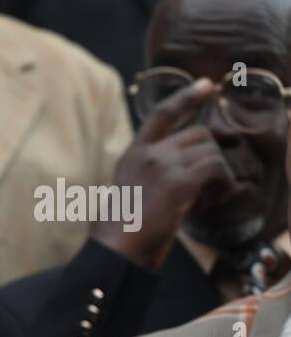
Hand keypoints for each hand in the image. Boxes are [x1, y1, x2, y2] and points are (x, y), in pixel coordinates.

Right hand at [96, 78, 238, 269]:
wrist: (114, 251)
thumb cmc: (119, 233)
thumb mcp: (128, 194)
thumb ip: (149, 176)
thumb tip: (183, 177)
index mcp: (132, 155)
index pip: (162, 115)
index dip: (187, 97)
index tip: (207, 86)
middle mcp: (148, 154)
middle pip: (198, 134)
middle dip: (212, 155)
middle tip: (211, 186)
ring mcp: (163, 166)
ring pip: (211, 151)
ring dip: (218, 175)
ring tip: (207, 201)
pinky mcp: (179, 183)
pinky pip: (217, 170)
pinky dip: (222, 186)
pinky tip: (209, 204)